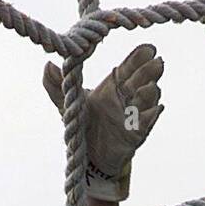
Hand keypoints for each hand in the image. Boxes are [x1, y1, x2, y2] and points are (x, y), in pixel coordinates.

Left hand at [43, 44, 164, 202]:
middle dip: (151, 70)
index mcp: (114, 85)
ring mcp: (134, 114)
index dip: (139, 57)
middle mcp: (127, 97)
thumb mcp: (66, 104)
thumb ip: (55, 86)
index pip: (130, 67)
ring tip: (149, 87)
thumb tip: (47, 65)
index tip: (148, 48)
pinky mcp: (136, 133)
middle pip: (144, 79)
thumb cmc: (81, 126)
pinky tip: (156, 108)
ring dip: (151, 92)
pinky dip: (152, 115)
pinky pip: (148, 122)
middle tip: (156, 62)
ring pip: (149, 99)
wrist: (85, 156)